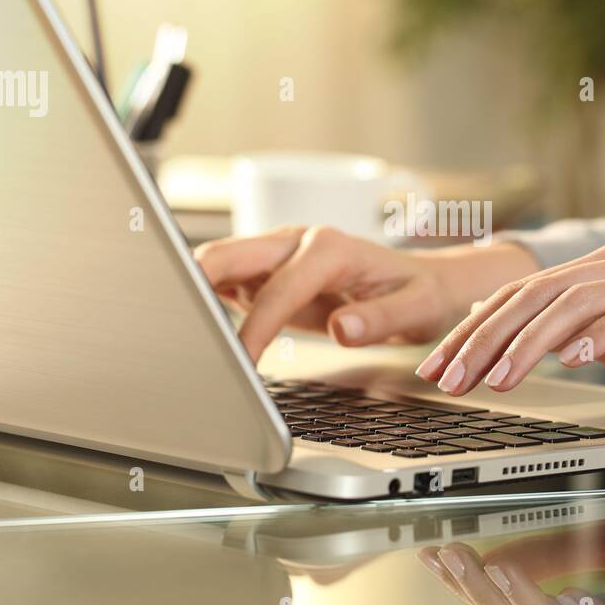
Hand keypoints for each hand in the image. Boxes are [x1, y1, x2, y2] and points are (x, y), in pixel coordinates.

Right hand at [193, 226, 536, 360]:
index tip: (240, 362)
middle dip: (193, 287)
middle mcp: (296, 242)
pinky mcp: (267, 273)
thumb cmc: (421, 293)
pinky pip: (225, 283)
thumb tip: (343, 329)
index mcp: (329, 248)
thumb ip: (380, 319)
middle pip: (225, 255)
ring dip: (194, 296)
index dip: (253, 328)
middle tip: (180, 335)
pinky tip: (202, 336)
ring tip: (183, 340)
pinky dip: (206, 305)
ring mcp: (277, 255)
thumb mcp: (417, 309)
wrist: (424, 283)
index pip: (276, 289)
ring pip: (216, 265)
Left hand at [414, 243, 604, 413]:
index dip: (475, 329)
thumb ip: (581, 333)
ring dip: (527, 344)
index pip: (526, 293)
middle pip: (537, 293)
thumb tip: (521, 339)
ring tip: (495, 381)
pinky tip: (568, 361)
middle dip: (483, 337)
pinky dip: (596, 335)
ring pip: (574, 302)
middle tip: (446, 377)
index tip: (439, 366)